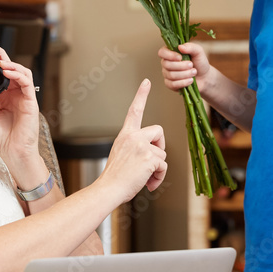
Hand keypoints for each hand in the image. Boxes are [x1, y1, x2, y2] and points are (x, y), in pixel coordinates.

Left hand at [0, 38, 40, 170]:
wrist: (12, 153)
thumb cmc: (0, 139)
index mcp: (4, 98)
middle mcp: (14, 95)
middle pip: (10, 69)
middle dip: (1, 56)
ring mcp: (23, 97)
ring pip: (21, 72)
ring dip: (10, 63)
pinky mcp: (30, 100)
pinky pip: (26, 81)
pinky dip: (17, 73)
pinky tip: (6, 70)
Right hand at [99, 79, 166, 201]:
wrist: (108, 189)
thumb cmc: (115, 178)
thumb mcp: (123, 156)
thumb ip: (137, 148)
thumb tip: (156, 157)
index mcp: (125, 135)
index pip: (134, 111)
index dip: (141, 95)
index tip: (147, 82)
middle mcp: (133, 136)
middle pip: (159, 131)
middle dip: (160, 146)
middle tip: (154, 161)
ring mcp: (141, 146)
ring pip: (163, 152)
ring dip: (158, 168)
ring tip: (145, 178)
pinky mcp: (149, 157)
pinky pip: (164, 165)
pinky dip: (159, 177)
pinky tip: (149, 184)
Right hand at [158, 43, 210, 91]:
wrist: (204, 77)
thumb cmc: (199, 62)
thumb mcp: (198, 52)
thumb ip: (190, 47)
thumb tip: (180, 47)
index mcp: (171, 53)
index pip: (162, 52)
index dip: (169, 55)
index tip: (180, 57)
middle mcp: (166, 63)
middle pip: (166, 65)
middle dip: (181, 66)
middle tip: (192, 65)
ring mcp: (167, 74)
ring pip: (171, 75)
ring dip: (185, 74)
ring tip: (194, 72)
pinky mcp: (170, 85)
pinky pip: (172, 84)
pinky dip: (183, 82)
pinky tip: (190, 80)